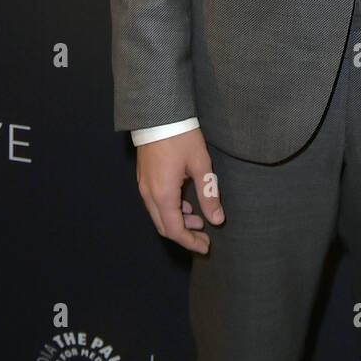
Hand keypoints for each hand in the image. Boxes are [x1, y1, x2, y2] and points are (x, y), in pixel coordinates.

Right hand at [136, 127, 223, 253]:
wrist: (158, 113)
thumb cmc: (182, 137)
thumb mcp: (201, 165)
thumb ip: (208, 194)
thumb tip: (217, 220)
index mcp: (163, 195)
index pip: (175, 231)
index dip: (190, 242)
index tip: (206, 246)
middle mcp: (148, 195)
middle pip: (164, 227)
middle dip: (184, 236)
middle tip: (204, 237)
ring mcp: (143, 186)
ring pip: (158, 215)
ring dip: (177, 222)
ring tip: (198, 220)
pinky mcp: (143, 178)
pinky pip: (154, 203)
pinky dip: (169, 210)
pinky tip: (185, 204)